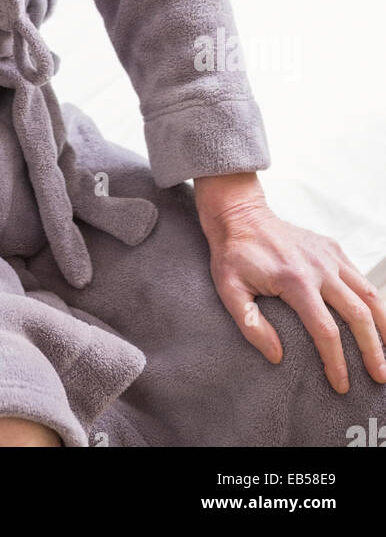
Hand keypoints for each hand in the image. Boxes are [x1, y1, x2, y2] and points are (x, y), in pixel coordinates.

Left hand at [195, 174, 385, 392]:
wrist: (240, 214)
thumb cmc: (233, 255)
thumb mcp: (229, 290)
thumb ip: (251, 325)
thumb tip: (277, 356)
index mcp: (295, 280)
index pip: (325, 330)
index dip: (336, 362)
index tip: (341, 384)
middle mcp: (319, 267)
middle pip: (358, 315)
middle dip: (372, 350)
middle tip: (379, 377)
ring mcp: (329, 256)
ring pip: (368, 294)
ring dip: (383, 326)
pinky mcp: (333, 248)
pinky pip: (360, 278)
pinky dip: (374, 302)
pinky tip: (377, 321)